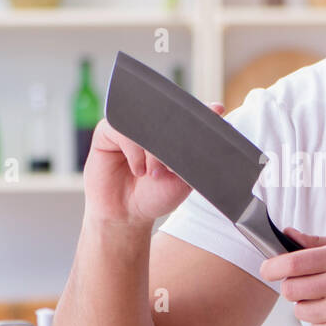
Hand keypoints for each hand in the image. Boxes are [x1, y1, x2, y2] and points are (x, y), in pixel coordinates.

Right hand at [83, 102, 224, 226]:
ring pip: (145, 124)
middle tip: (173, 166)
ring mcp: (129, 127)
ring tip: (155, 173)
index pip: (186, 114)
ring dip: (153, 151)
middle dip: (172, 140)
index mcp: (170, 133)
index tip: (217, 110)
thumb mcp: (184, 178)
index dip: (200, 112)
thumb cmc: (155, 196)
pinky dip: (135, 152)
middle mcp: (150, 125)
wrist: (127, 215)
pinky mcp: (108, 132)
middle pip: (165, 116)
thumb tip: (211, 126)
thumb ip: (195, 155)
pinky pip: (122, 130)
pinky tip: (138, 171)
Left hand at [259, 228, 325, 325]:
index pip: (294, 262)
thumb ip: (321, 242)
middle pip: (290, 290)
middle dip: (291, 288)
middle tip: (303, 285)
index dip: (272, 267)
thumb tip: (288, 234)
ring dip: (307, 306)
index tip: (267, 269)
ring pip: (300, 311)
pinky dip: (323, 322)